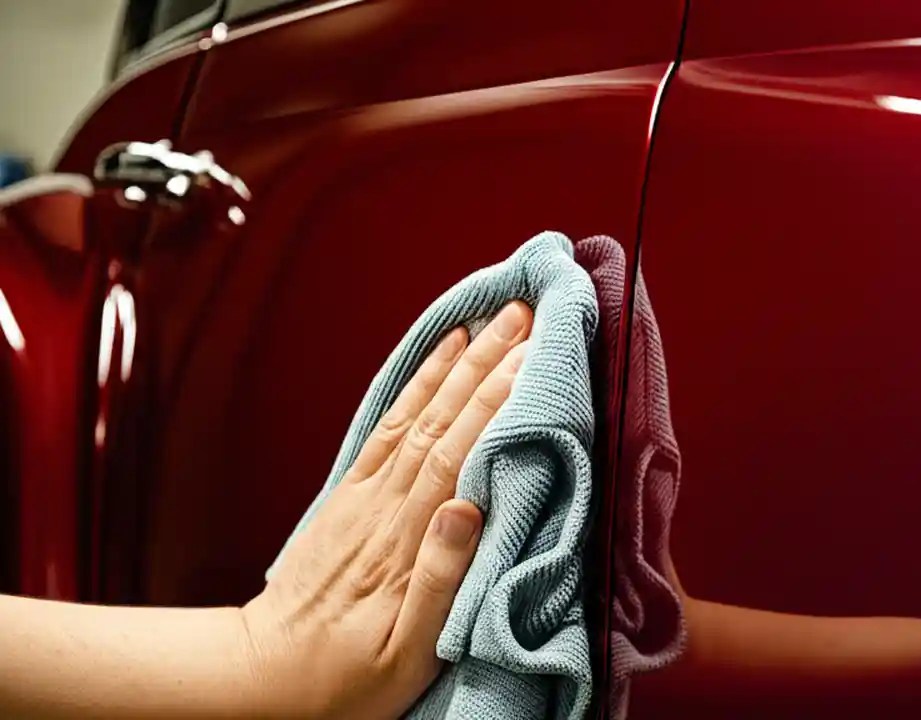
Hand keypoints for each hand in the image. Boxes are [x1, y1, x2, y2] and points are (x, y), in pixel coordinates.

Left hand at [243, 301, 532, 718]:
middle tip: (523, 315)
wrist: (266, 678)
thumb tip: (467, 506)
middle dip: (484, 363)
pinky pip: (386, 426)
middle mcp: (384, 506)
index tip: (531, 359)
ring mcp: (363, 495)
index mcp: (404, 543)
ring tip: (491, 320)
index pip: (456, 455)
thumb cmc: (348, 677)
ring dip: (456, 363)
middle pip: (441, 420)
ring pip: (415, 413)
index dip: (495, 402)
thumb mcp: (406, 652)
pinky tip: (439, 357)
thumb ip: (439, 579)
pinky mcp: (349, 494)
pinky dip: (414, 386)